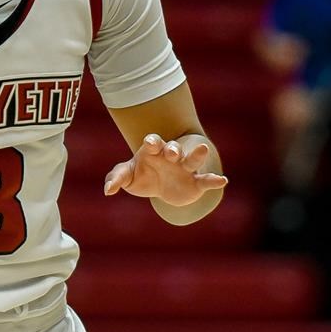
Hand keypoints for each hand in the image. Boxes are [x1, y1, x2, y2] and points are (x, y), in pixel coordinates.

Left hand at [102, 134, 227, 206]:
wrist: (160, 187)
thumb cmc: (141, 175)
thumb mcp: (126, 175)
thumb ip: (116, 178)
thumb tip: (107, 190)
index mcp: (153, 151)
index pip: (153, 142)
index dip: (152, 142)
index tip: (150, 143)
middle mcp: (171, 156)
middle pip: (173, 148)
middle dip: (172, 149)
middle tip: (172, 152)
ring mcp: (184, 169)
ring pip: (192, 159)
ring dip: (196, 154)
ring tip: (203, 149)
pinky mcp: (195, 182)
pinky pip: (205, 180)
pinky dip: (213, 180)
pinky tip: (223, 180)